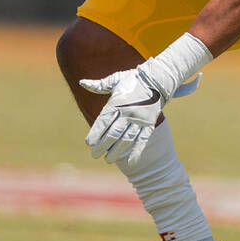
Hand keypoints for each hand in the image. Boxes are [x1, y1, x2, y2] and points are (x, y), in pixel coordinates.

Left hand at [79, 68, 199, 166]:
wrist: (158, 79)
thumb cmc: (133, 80)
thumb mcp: (115, 80)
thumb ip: (99, 85)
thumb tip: (82, 82)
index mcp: (117, 102)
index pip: (104, 120)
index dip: (95, 133)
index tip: (88, 143)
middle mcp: (128, 112)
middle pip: (113, 133)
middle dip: (103, 145)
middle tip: (94, 154)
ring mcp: (140, 119)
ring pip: (127, 139)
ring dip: (117, 151)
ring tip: (108, 159)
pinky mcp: (150, 124)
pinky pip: (143, 140)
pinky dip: (137, 151)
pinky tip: (130, 161)